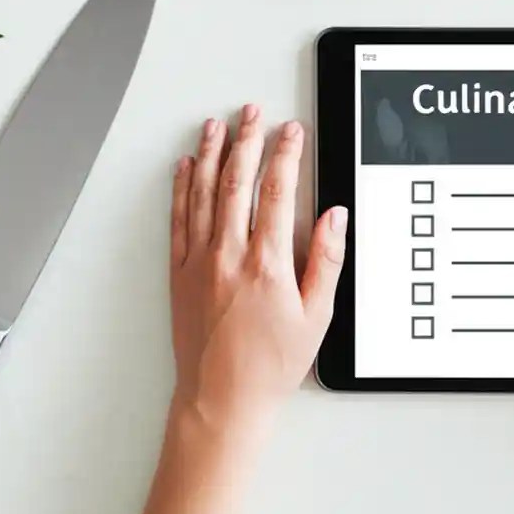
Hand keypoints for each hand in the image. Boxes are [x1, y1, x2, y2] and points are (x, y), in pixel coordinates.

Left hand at [169, 103, 346, 434]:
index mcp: (267, 264)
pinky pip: (179, 220)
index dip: (286, 155)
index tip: (292, 132)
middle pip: (237, 182)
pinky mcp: (180, 275)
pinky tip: (186, 169)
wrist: (221, 399)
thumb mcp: (316, 317)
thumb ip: (326, 261)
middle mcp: (228, 256)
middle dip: (248, 141)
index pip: (277, 192)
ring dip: (212, 154)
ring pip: (204, 194)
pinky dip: (182, 189)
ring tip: (218, 126)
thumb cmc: (269, 366)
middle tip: (254, 114)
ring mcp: (200, 263)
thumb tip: (334, 218)